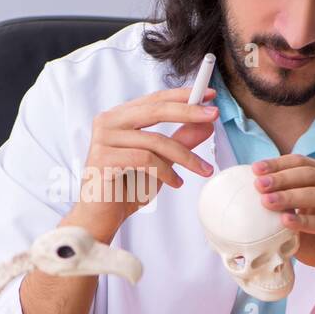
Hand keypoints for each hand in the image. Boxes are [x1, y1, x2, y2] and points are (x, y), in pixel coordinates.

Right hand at [68, 87, 218, 241]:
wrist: (101, 218)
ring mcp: (103, 139)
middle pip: (155, 110)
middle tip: (213, 116)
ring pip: (155, 140)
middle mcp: (108, 122)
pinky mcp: (104, 159)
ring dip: (185, 156)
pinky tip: (176, 183)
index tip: (209, 94)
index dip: (182, 95)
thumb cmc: (126, 190)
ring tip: (202, 170)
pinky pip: (145, 160)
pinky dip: (166, 172)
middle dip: (188, 112)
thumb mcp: (161, 162)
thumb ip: (180, 141)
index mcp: (119, 117)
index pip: (154, 99)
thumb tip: (206, 125)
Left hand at [251, 154, 314, 293]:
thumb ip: (285, 205)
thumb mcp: (301, 216)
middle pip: (310, 175)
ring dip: (290, 197)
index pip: (302, 162)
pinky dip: (304, 221)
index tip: (255, 169)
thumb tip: (253, 195)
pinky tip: (286, 221)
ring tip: (267, 202)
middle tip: (258, 185)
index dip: (278, 164)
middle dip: (281, 178)